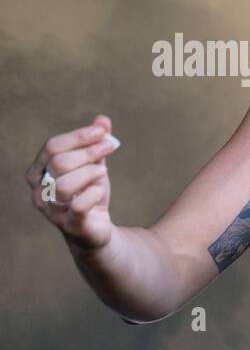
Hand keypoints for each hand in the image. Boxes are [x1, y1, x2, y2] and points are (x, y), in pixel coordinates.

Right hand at [26, 115, 119, 252]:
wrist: (97, 229)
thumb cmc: (90, 193)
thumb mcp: (94, 165)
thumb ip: (96, 143)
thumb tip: (103, 120)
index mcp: (39, 171)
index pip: (52, 146)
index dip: (79, 136)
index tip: (103, 132)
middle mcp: (39, 190)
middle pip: (59, 162)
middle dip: (89, 152)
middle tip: (111, 147)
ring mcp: (51, 210)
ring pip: (64, 184)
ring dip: (89, 172)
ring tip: (103, 172)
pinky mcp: (69, 225)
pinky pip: (78, 206)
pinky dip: (94, 193)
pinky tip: (101, 190)